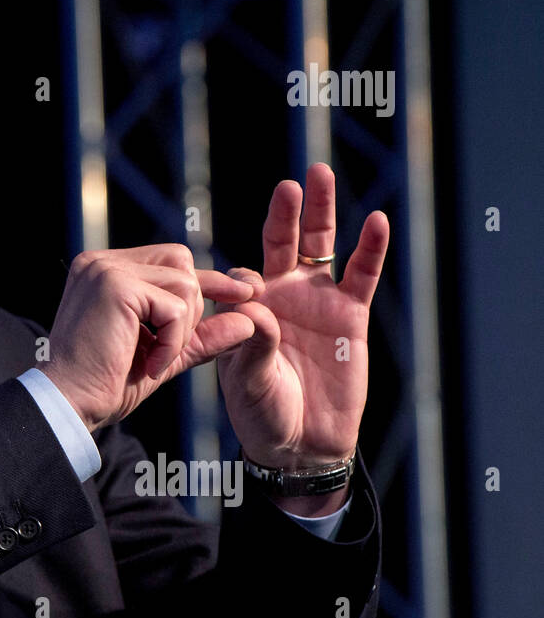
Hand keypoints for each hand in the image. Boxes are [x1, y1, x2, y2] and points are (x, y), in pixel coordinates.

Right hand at [40, 245, 256, 431]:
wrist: (69, 403)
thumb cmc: (106, 384)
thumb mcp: (163, 354)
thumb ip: (201, 335)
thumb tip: (249, 319)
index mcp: (105, 271)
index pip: (170, 261)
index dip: (208, 280)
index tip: (245, 292)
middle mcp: (102, 262)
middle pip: (182, 263)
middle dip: (192, 307)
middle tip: (169, 348)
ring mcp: (107, 270)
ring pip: (184, 283)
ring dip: (182, 329)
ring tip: (156, 358)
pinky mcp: (117, 286)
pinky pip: (176, 307)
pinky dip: (174, 341)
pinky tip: (151, 365)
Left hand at [217, 164, 388, 474]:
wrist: (301, 442)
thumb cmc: (261, 412)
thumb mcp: (248, 381)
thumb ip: (254, 346)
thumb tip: (260, 310)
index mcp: (246, 308)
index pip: (241, 277)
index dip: (241, 280)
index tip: (246, 292)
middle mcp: (280, 295)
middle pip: (282, 242)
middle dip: (285, 213)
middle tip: (289, 184)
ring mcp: (316, 301)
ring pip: (320, 247)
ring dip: (322, 212)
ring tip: (321, 175)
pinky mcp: (349, 315)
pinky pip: (360, 275)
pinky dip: (370, 248)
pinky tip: (376, 221)